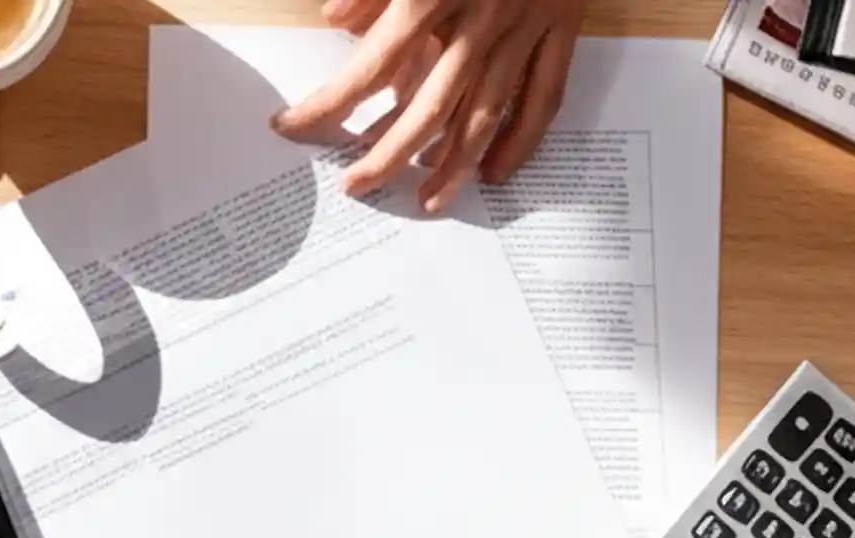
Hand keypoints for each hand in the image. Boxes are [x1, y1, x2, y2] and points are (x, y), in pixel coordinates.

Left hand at [271, 0, 583, 212]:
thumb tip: (334, 20)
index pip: (370, 66)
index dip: (328, 103)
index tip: (292, 127)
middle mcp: (480, 20)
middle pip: (428, 106)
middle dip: (388, 154)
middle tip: (357, 186)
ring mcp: (526, 29)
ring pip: (486, 114)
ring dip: (454, 164)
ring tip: (428, 201)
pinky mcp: (562, 29)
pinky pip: (544, 97)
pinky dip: (523, 139)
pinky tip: (497, 171)